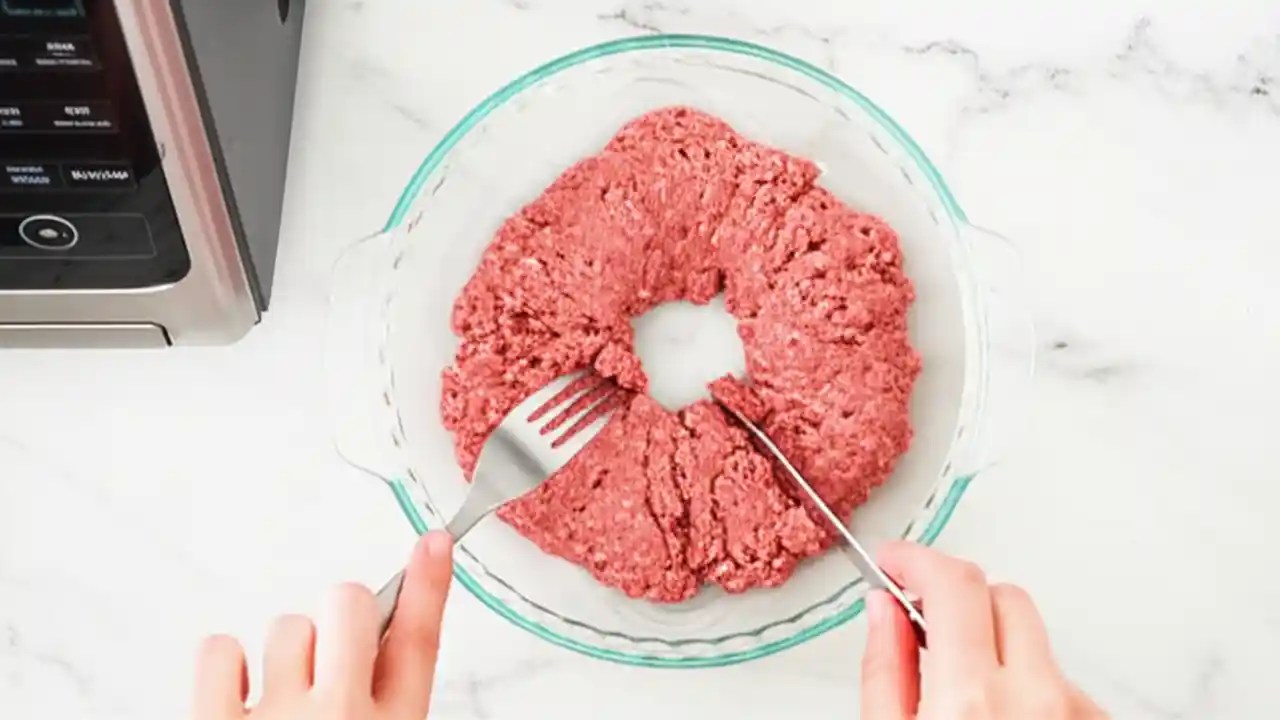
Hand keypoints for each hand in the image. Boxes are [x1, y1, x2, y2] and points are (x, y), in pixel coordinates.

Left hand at [192, 531, 452, 719]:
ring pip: (287, 626)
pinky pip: (218, 650)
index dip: (427, 583)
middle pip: (350, 603)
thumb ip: (384, 700)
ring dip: (285, 657)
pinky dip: (223, 664)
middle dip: (342, 615)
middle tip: (330, 656)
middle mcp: (341, 717)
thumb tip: (376, 650)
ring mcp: (277, 717)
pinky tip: (235, 692)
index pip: (419, 639)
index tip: (431, 543)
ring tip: (282, 705)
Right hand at [860, 542, 1107, 718]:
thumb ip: (885, 671)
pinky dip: (1034, 683)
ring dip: (1001, 647)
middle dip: (961, 601)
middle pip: (1002, 596)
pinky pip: (1064, 676)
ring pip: (1036, 637)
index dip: (916, 559)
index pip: (952, 583)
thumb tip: (884, 609)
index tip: (896, 561)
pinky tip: (1011, 716)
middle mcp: (1035, 696)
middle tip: (930, 626)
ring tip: (977, 697)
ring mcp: (1076, 709)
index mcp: (969, 698)